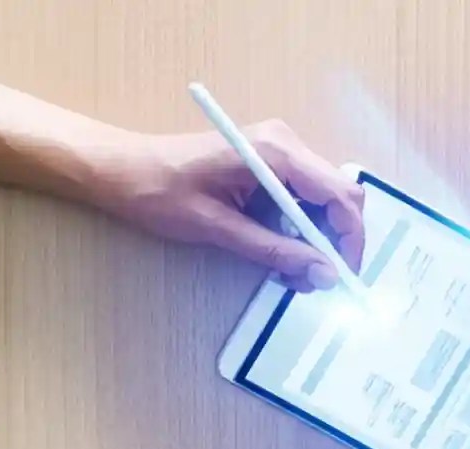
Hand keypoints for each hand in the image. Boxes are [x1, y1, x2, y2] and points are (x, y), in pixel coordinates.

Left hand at [99, 120, 364, 291]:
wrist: (118, 168)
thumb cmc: (157, 192)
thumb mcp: (216, 228)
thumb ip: (274, 251)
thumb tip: (324, 274)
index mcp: (276, 152)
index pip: (340, 196)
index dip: (350, 239)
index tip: (341, 277)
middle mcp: (286, 145)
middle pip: (338, 199)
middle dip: (332, 244)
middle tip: (310, 281)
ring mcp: (279, 153)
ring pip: (323, 204)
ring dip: (315, 242)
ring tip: (287, 272)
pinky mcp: (269, 166)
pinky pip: (301, 202)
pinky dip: (297, 232)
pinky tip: (276, 252)